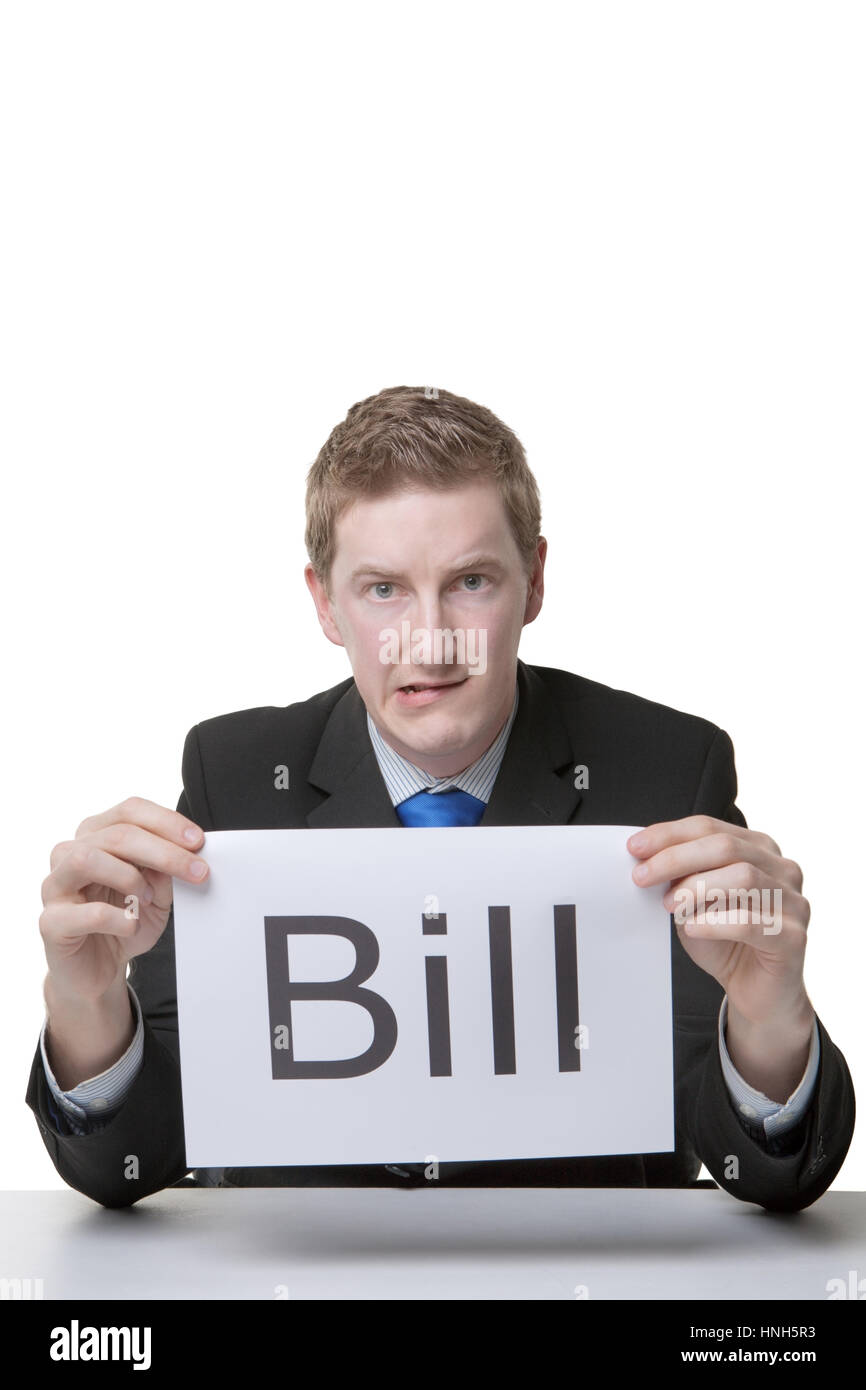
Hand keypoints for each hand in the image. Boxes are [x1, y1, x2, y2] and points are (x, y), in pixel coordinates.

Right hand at [40, 795, 208, 1004]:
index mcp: (96, 836)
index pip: (129, 811)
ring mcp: (55, 886)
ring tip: (146, 899)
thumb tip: (184, 851)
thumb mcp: (156, 894)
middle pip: (117, 834)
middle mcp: (70, 853)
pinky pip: (84, 912)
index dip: (166, 822)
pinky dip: (117, 918)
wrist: (97, 971)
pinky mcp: (51, 921)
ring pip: (86, 858)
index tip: (198, 841)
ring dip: (129, 877)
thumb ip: (164, 871)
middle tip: (197, 871)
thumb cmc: (124, 924)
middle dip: (164, 852)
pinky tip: (130, 926)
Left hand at [627, 816, 814, 1099]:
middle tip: (641, 876)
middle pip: (726, 847)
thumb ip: (681, 877)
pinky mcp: (794, 938)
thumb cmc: (725, 941)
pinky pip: (751, 922)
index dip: (670, 834)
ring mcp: (794, 902)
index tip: (635, 847)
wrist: (755, 992)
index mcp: (759, 849)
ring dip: (697, 888)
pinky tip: (691, 927)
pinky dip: (715, 922)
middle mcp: (782, 869)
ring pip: (743, 877)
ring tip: (669, 905)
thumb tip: (644, 857)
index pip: (710, 828)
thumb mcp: (695, 902)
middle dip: (676, 858)